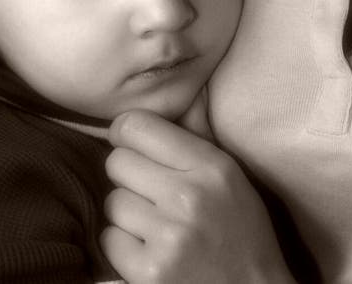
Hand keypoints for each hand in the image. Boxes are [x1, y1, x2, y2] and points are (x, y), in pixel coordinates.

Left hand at [101, 109, 295, 283]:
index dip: (128, 134)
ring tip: (158, 227)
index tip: (135, 147)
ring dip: (128, 216)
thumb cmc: (241, 234)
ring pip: (112, 202)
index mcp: (211, 167)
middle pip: (117, 161)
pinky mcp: (149, 273)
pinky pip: (110, 240)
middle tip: (153, 195)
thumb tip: (189, 87)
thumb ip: (199, 134)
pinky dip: (124, 248)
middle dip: (130, 178)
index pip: (136, 125)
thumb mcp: (230, 178)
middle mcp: (189, 198)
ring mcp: (168, 238)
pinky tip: (152, 253)